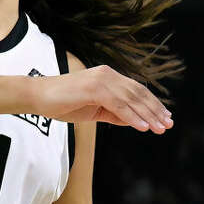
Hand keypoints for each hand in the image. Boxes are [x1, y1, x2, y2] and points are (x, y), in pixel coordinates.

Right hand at [30, 64, 173, 132]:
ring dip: (148, 115)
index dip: (153, 104)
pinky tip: (143, 127)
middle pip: (138, 94)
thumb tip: (135, 121)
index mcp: (108, 77)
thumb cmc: (62, 104)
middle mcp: (108, 75)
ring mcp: (101, 80)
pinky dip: (132, 116)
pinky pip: (118, 105)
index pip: (136, 91)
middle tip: (168, 124)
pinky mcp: (94, 88)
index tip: (165, 117)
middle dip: (155, 110)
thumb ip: (114, 113)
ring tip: (160, 128)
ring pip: (131, 99)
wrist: (36, 97)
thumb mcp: (94, 110)